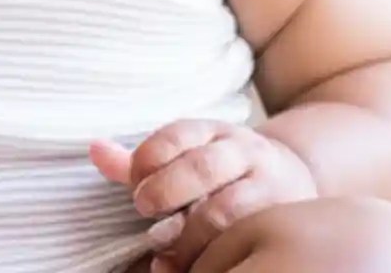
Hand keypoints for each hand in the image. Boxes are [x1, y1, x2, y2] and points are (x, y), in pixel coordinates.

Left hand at [90, 121, 316, 272]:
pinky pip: (247, 237)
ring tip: (163, 255)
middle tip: (143, 208)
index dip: (148, 158)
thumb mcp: (188, 154)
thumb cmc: (223, 169)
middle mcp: (243, 152)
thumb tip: (95, 150)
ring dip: (189, 233)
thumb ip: (142, 160)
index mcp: (213, 132)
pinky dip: (216, 255)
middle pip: (201, 167)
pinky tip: (192, 268)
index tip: (133, 183)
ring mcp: (267, 185)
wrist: (295, 175)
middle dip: (166, 189)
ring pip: (227, 208)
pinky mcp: (281, 217)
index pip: (176, 136)